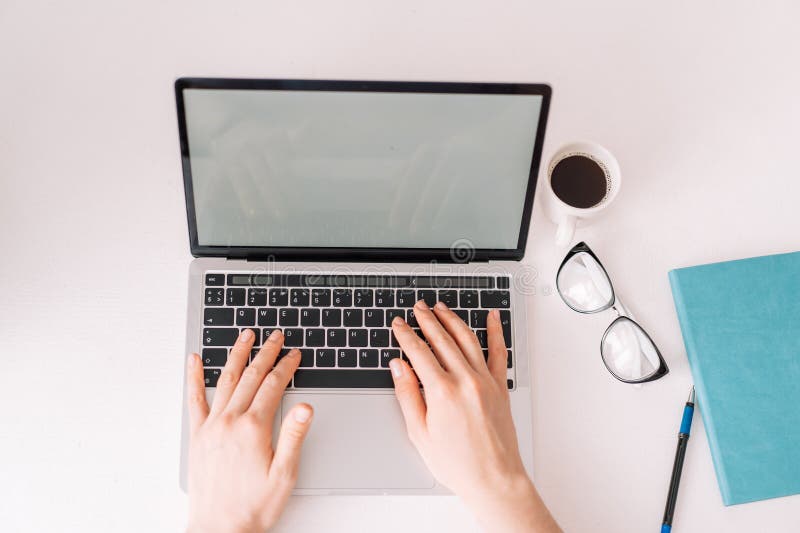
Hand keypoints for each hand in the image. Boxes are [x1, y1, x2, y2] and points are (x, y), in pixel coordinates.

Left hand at [185, 329, 312, 532]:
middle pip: (251, 376)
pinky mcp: (198, 436)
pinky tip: (195, 361)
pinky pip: (194, 399)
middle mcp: (230, 422)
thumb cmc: (253, 507)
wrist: (220, 529)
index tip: (294, 354)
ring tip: (245, 335)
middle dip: (266, 353)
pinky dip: (194, 378)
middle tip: (275, 336)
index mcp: (254, 428)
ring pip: (225, 380)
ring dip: (237, 355)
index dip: (286, 367)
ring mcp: (211, 427)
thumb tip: (305, 407)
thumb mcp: (284, 475)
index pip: (274, 386)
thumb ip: (294, 437)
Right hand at [390, 301, 559, 532]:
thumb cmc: (457, 463)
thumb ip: (407, 395)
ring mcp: (485, 381)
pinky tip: (491, 317)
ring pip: (467, 339)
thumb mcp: (420, 433)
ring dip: (452, 320)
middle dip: (427, 320)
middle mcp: (465, 380)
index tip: (398, 324)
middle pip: (442, 339)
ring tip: (441, 308)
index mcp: (442, 392)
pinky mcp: (499, 387)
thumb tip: (398, 367)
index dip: (406, 335)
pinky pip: (498, 352)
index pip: (418, 352)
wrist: (493, 479)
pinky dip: (495, 331)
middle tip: (417, 308)